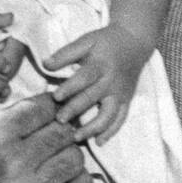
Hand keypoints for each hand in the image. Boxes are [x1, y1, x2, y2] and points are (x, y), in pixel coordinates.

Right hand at [0, 87, 92, 182]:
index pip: (45, 108)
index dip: (50, 106)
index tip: (50, 111)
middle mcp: (12, 163)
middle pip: (63, 133)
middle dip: (63, 129)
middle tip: (58, 132)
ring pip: (74, 161)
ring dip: (70, 155)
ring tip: (60, 155)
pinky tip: (68, 177)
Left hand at [44, 23, 152, 143]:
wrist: (135, 41)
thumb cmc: (106, 41)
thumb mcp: (87, 40)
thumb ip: (67, 53)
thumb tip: (46, 64)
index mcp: (102, 64)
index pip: (85, 78)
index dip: (70, 87)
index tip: (56, 97)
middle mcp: (113, 81)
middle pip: (93, 98)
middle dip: (76, 110)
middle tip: (59, 120)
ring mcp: (121, 93)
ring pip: (109, 114)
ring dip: (93, 127)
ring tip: (77, 137)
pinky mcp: (127, 100)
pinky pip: (120, 119)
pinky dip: (111, 132)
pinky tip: (98, 142)